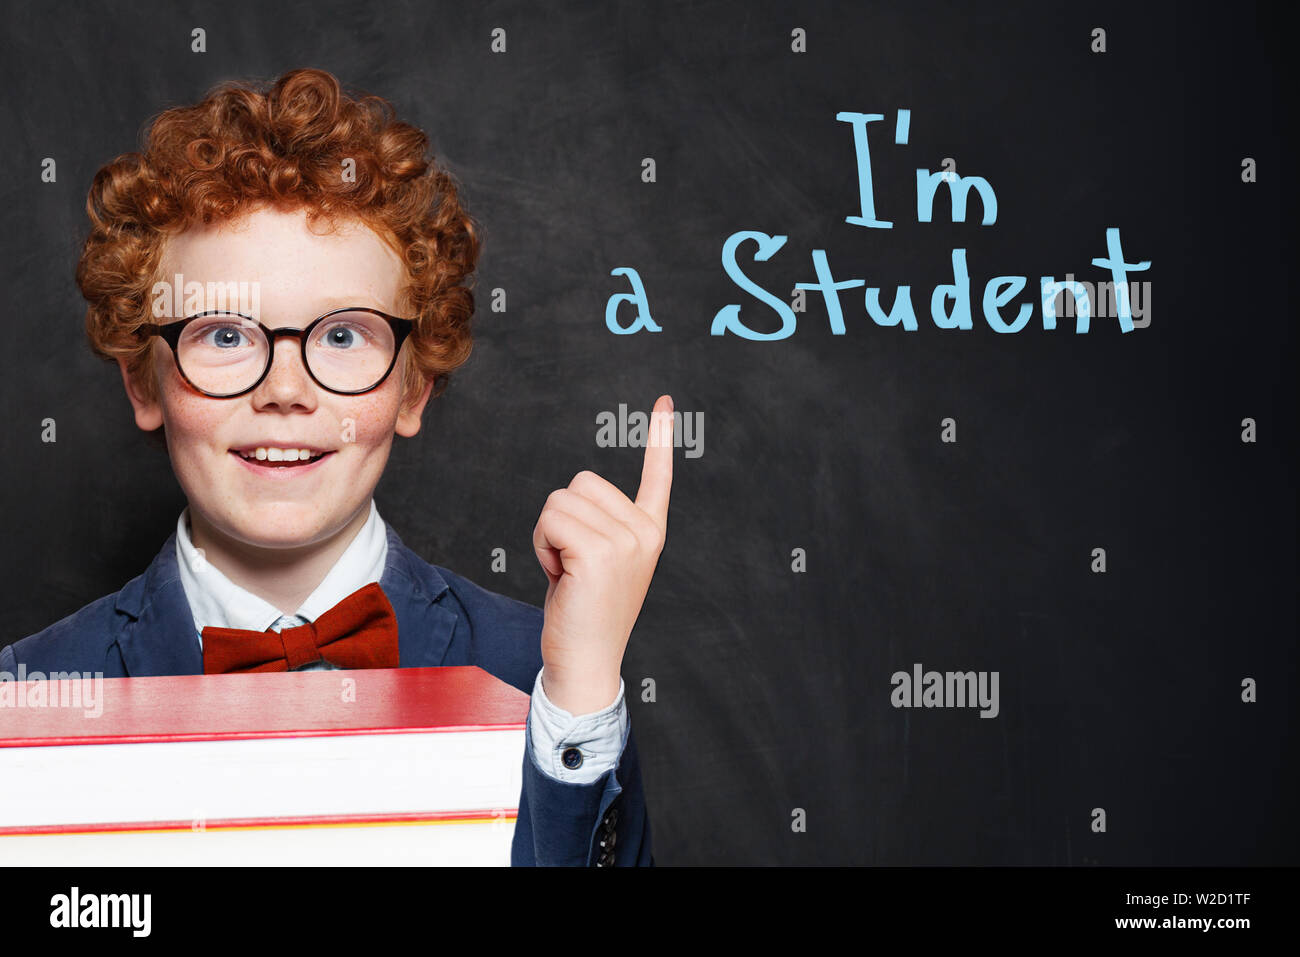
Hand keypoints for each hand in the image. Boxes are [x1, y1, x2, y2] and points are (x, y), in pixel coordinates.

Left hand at [533, 394, 673, 713]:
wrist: (586, 662)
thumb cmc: (583, 613)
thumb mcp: (599, 562)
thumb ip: (598, 527)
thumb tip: (575, 496)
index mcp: (651, 530)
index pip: (657, 475)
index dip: (660, 437)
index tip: (664, 403)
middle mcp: (645, 531)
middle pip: (580, 483)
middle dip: (561, 519)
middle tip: (571, 564)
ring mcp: (626, 541)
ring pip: (560, 501)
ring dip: (548, 534)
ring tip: (565, 572)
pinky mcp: (600, 553)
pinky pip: (551, 520)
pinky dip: (542, 545)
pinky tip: (559, 577)